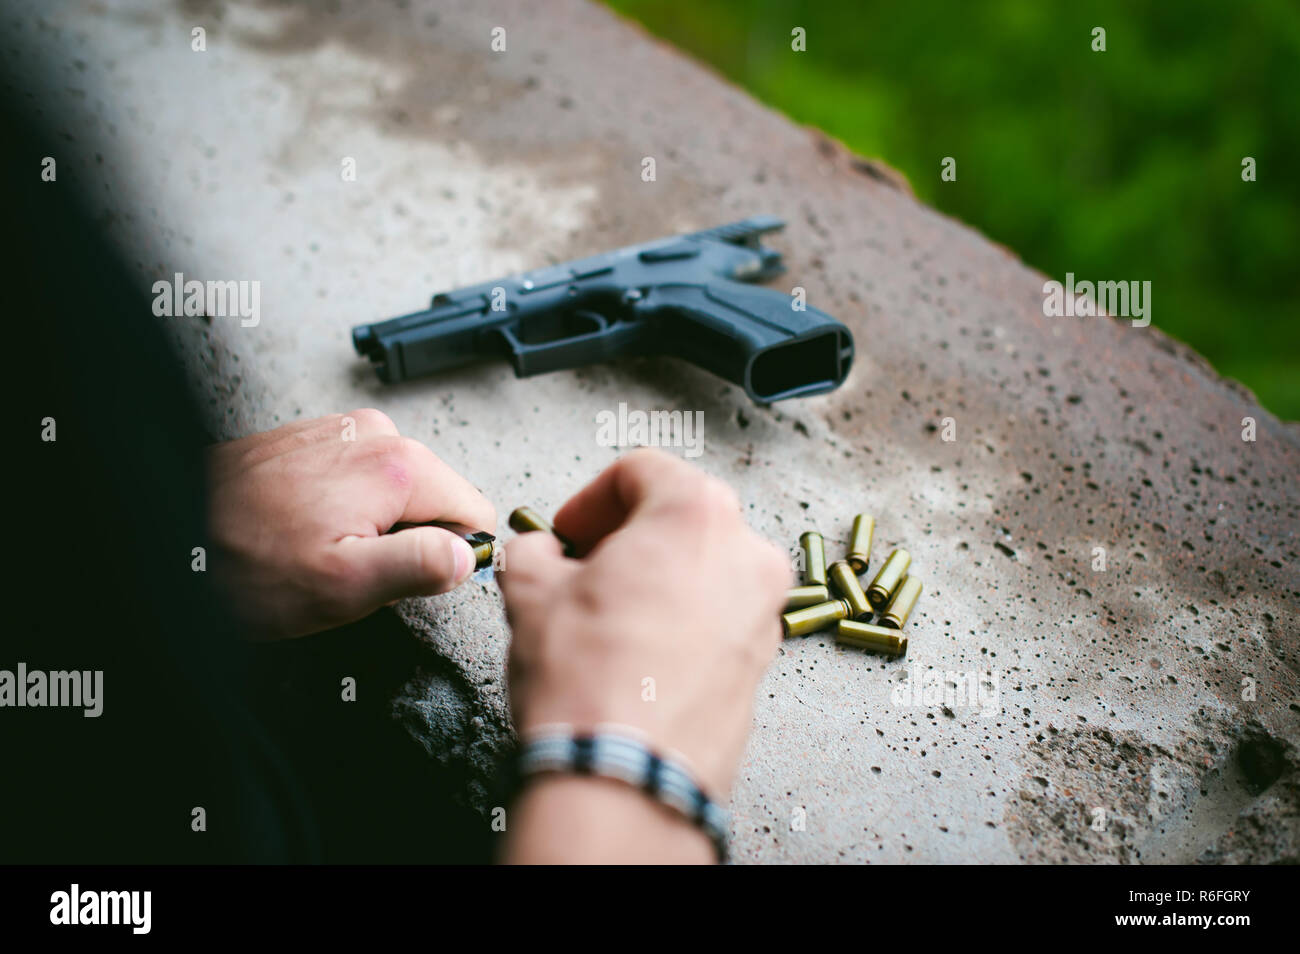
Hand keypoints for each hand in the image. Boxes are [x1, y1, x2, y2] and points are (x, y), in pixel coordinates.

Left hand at [206, 409, 494, 637]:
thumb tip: (467, 555)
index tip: (409, 574)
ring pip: (398, 490)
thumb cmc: (246, 564)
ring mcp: (341, 430)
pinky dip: (341, 505)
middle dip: (406, 539)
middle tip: (352, 565)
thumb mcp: (345, 586)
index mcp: (397, 466)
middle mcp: (374, 434)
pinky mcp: (314, 436)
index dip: (451, 555)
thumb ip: (420, 566)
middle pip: (436, 498)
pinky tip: (303, 525)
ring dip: (372, 524)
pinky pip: (360, 476)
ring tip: (321, 545)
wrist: (172, 532)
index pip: (475, 511)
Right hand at [498, 449, 790, 798]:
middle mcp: (747, 554)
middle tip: (582, 567)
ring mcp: (763, 610)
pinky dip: (682, 620)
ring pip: (705, 568)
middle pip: (682, 516)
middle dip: (627, 537)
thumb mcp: (530, 590)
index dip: (590, 498)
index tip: (567, 531)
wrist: (625, 776)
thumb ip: (534, 550)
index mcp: (697, 513)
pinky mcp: (762, 662)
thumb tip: (540, 554)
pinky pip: (719, 617)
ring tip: (607, 615)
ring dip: (657, 578)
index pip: (643, 470)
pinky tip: (637, 652)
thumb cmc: (589, 681)